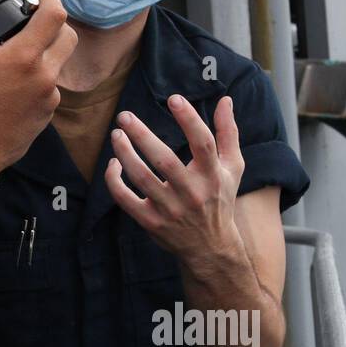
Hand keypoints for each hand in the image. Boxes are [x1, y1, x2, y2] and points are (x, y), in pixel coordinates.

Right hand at [0, 0, 76, 177]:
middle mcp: (43, 76)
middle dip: (54, 26)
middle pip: (68, 37)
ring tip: (16, 59)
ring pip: (59, 67)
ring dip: (45, 57)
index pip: (56, 14)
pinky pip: (50, 92)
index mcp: (23, 56)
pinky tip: (13, 88)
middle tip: (31, 25)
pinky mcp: (45, 118)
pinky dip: (38, 84)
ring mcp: (48, 99)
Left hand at [104, 94, 245, 264]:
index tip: (173, 99)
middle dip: (142, 135)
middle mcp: (191, 193)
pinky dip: (114, 181)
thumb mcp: (232, 168)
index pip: (202, 143)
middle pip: (164, 160)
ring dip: (125, 154)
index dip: (188, 120)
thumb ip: (228, 133)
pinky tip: (113, 163)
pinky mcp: (151, 222)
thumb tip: (225, 100)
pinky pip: (126, 199)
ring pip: (141, 178)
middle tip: (125, 116)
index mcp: (212, 176)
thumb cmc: (220, 199)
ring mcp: (169, 209)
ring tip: (116, 134)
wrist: (211, 247)